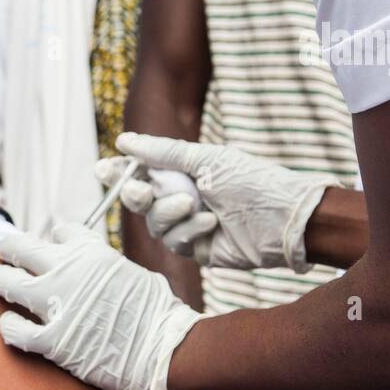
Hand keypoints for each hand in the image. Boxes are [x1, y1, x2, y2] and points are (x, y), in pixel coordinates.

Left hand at [0, 223, 202, 389]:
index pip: (59, 231)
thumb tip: (88, 260)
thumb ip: (103, 263)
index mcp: (92, 251)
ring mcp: (57, 305)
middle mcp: (68, 271)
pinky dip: (8, 326)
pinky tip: (9, 324)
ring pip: (7, 282)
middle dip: (11, 248)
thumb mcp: (132, 272)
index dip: (54, 239)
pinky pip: (14, 329)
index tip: (52, 247)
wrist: (167, 350)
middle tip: (7, 254)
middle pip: (19, 246)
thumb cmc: (157, 314)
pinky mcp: (52, 340)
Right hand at [100, 132, 339, 272]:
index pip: (141, 171)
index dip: (119, 172)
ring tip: (195, 204)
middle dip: (136, 194)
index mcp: (182, 172)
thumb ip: (164, 152)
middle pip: (139, 200)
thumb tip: (124, 140)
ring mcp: (188, 225)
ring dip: (169, 212)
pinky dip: (188, 230)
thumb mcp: (207, 159)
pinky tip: (210, 223)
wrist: (286, 220)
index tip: (103, 169)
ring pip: (153, 223)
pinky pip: (174, 242)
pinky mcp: (197, 249)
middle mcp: (180, 198)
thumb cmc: (253, 181)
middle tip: (141, 190)